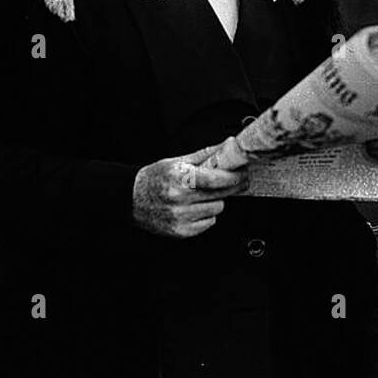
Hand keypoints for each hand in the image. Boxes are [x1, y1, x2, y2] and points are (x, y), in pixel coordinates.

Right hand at [132, 140, 248, 238]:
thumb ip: (206, 154)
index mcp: (179, 177)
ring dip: (215, 201)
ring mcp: (180, 217)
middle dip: (231, 187)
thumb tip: (228, 146)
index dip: (235, 177)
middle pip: (221, 194)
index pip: (217, 179)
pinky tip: (195, 207)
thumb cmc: (155, 178)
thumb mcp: (177, 161)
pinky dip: (207, 215)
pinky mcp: (182, 231)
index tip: (244, 173)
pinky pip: (209, 223)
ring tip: (201, 195)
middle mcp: (179, 198)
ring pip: (217, 209)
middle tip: (234, 181)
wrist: (132, 199)